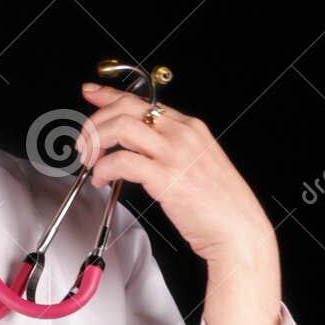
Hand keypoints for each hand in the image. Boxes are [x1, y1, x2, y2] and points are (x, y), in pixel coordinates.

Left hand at [77, 80, 283, 324]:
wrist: (239, 231)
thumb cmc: (221, 207)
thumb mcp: (198, 165)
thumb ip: (171, 152)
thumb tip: (137, 150)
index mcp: (189, 127)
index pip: (141, 101)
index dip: (109, 95)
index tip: (92, 92)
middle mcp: (181, 133)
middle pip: (126, 109)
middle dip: (96, 121)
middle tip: (84, 142)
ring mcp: (174, 153)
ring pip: (120, 128)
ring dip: (96, 142)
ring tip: (90, 161)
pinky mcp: (165, 176)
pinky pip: (122, 161)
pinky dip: (103, 169)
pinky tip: (101, 180)